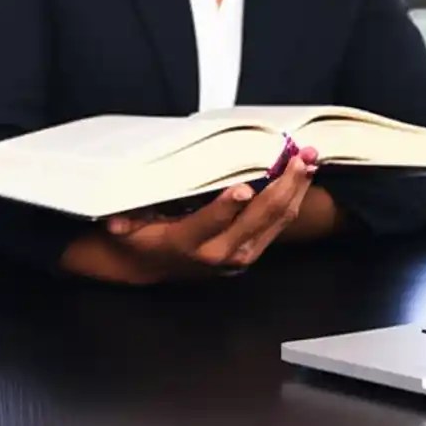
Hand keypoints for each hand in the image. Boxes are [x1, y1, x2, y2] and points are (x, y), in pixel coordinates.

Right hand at [71, 148, 319, 282]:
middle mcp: (220, 253)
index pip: (209, 223)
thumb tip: (115, 222)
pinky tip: (304, 176)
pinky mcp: (254, 251)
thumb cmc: (143, 236)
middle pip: (257, 218)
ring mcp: (242, 255)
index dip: (225, 208)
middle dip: (281, 186)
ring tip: (310, 160)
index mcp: (188, 243)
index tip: (242, 187)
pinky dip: (295, 198)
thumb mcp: (128, 228)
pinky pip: (280, 224)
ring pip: (277, 220)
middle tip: (298, 158)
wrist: (154, 267)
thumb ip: (125, 224)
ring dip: (296, 189)